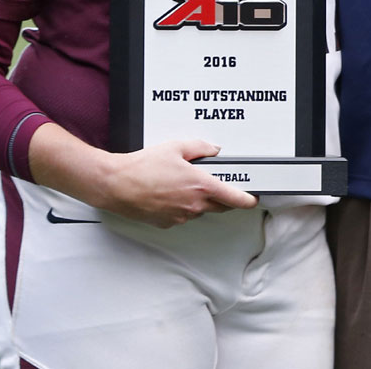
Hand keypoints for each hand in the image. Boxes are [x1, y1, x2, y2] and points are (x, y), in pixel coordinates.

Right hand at [28, 124, 257, 227]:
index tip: (253, 198)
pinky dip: (183, 205)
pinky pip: (183, 215)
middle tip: (217, 182)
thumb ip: (200, 148)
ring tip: (183, 182)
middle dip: (223, 196)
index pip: (234, 198)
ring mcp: (180, 217)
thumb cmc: (144, 166)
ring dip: (200, 200)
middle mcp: (194, 206)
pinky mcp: (167, 223)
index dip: (247, 200)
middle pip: (220, 206)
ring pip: (200, 210)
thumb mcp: (176, 147)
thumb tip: (213, 150)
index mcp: (201, 186)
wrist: (117, 185)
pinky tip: (169, 192)